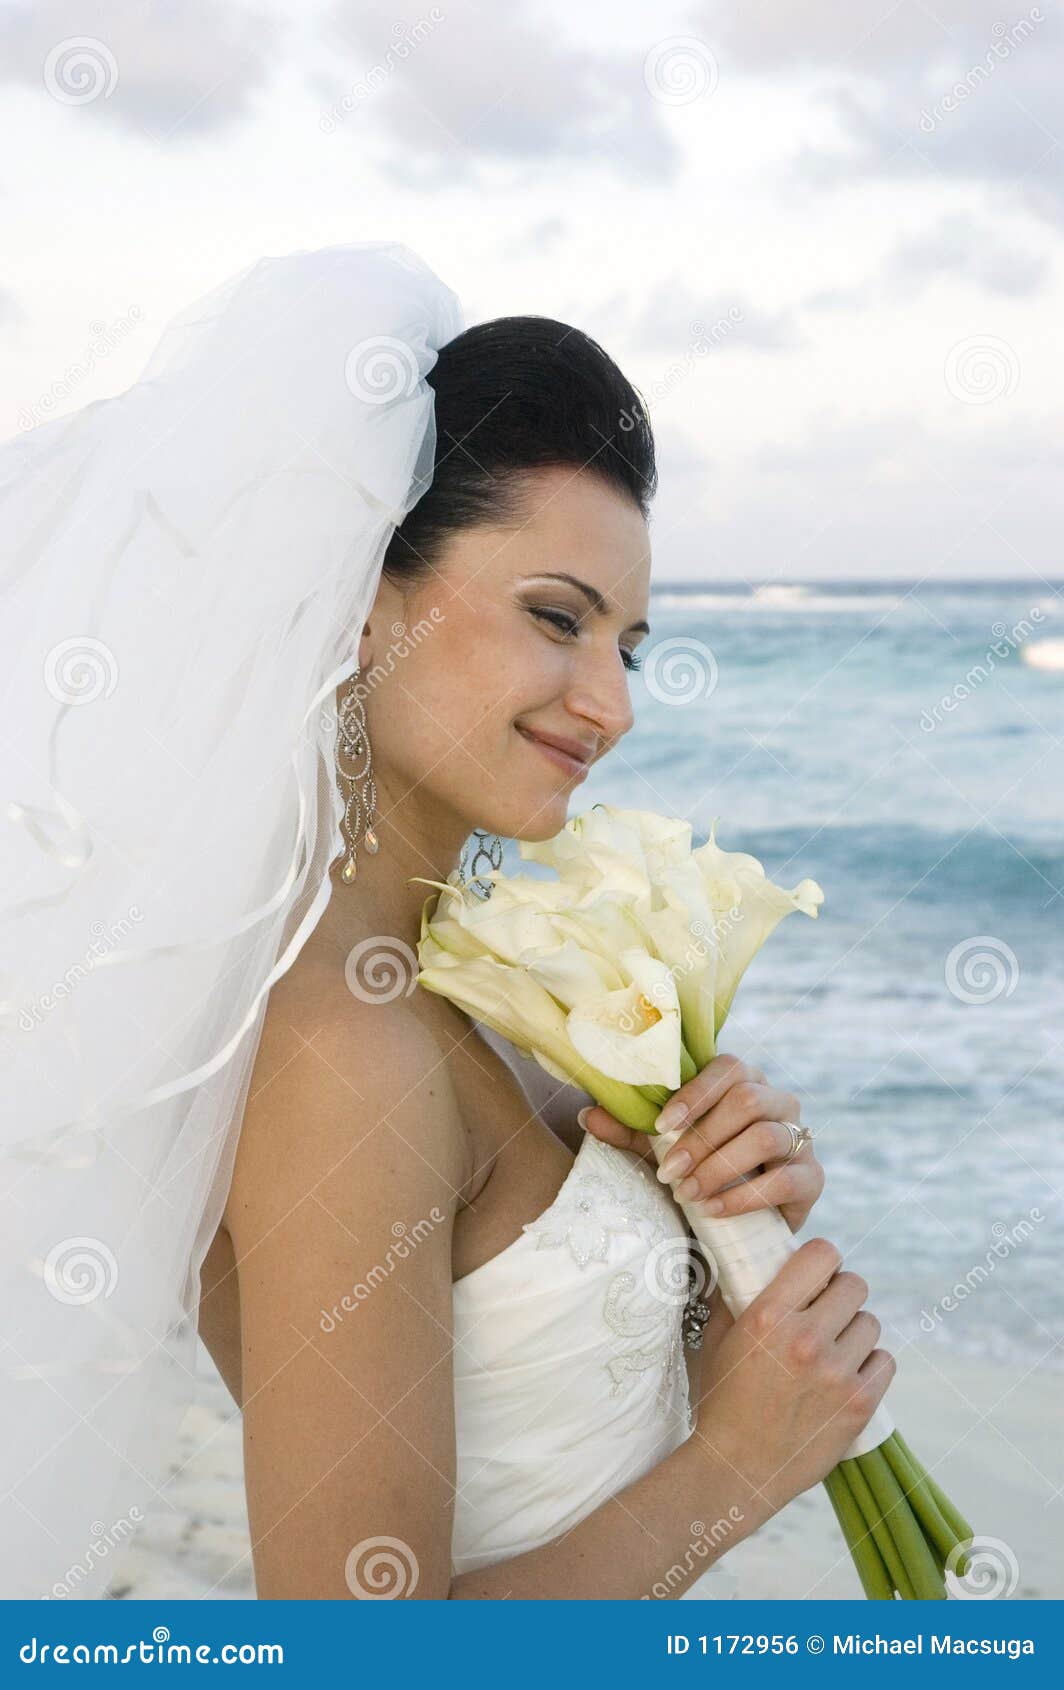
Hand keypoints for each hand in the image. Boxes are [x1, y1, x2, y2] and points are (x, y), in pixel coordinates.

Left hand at [579, 1051, 823, 1232]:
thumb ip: (630, 1132)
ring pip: (767, 1137)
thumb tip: (589, 1113)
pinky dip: (742, 1197)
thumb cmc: (699, 1172)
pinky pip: (785, 1180)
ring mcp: (800, 1138)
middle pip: (748, 1101)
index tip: (661, 1125)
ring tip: (686, 1193)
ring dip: (719, 1168)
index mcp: (744, 1081)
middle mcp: (778, 1102)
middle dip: (702, 1138)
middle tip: (669, 1172)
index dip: (695, 1093)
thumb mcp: (662, 1151)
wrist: (737, 1225)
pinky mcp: (812, 1178)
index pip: (728, 1067)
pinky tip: (712, 1210)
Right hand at [691, 1237, 894, 1520]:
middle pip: (855, 1285)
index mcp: (769, 1315)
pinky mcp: (858, 1405)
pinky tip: (848, 1374)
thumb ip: (733, 1297)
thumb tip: (742, 1262)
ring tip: (835, 1348)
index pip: (823, 1254)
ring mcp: (836, 1373)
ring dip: (854, 1331)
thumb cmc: (722, 1401)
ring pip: (871, 1323)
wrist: (736, 1469)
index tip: (816, 1274)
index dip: (822, 1259)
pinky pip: (884, 1362)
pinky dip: (870, 1365)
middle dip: (841, 1294)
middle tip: (827, 1311)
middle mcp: (807, 1339)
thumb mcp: (717, 1340)